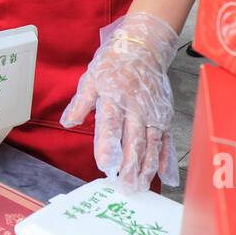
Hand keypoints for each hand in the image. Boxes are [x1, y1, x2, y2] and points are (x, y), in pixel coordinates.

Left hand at [60, 12, 180, 191]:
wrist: (144, 46)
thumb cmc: (115, 63)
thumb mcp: (92, 77)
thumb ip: (80, 102)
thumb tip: (68, 122)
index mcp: (114, 97)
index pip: (110, 125)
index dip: (108, 146)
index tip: (105, 165)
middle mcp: (136, 107)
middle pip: (134, 140)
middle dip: (130, 165)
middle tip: (125, 186)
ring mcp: (153, 113)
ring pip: (152, 144)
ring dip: (147, 168)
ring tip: (140, 187)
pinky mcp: (164, 116)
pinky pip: (166, 140)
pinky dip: (167, 159)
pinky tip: (166, 177)